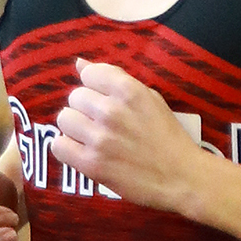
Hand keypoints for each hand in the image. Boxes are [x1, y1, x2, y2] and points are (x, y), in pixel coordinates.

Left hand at [51, 59, 205, 215]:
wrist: (182, 176)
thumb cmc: (168, 136)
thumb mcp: (150, 98)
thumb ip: (115, 79)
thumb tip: (80, 64)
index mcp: (129, 90)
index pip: (89, 74)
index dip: (94, 86)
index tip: (103, 99)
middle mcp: (111, 111)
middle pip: (74, 97)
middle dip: (85, 108)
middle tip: (100, 122)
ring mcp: (100, 138)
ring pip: (64, 119)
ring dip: (75, 127)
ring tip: (90, 136)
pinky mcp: (92, 164)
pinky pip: (58, 146)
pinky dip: (67, 148)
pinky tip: (82, 151)